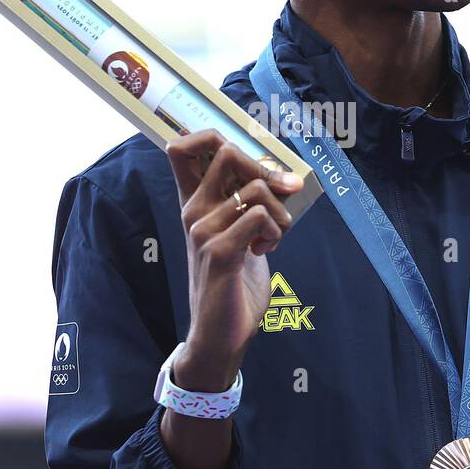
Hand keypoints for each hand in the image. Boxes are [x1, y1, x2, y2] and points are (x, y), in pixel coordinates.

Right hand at [166, 130, 302, 390]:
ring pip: (256, 189)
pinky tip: (265, 250)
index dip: (211, 134)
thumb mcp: (241, 235)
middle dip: (266, 168)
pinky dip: (275, 231)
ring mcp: (202, 230)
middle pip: (227, 152)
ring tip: (274, 236)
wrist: (221, 334)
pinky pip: (259, 216)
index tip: (247, 153)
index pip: (183, 148)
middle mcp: (193, 211)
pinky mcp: (219, 251)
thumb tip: (283, 175)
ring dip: (280, 212)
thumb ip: (250, 204)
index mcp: (195, 203)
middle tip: (286, 193)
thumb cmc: (234, 283)